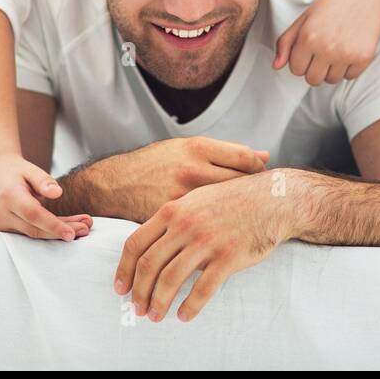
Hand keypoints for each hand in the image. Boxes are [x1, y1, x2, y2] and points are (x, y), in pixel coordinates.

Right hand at [0, 153, 91, 239]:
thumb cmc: (15, 170)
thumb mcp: (30, 169)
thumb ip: (44, 180)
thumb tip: (58, 193)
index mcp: (8, 196)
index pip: (33, 214)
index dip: (53, 225)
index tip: (72, 233)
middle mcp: (0, 213)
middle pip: (34, 228)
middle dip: (60, 231)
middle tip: (86, 229)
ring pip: (33, 233)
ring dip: (57, 232)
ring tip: (82, 227)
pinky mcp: (2, 229)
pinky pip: (28, 232)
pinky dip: (47, 230)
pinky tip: (66, 227)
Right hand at [89, 136, 269, 223]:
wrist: (115, 184)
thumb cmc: (155, 163)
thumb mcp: (187, 147)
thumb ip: (225, 152)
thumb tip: (264, 156)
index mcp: (197, 149)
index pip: (245, 158)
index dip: (259, 170)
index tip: (264, 178)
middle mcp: (192, 170)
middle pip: (239, 184)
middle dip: (252, 194)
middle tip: (258, 201)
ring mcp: (183, 196)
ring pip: (225, 209)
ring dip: (238, 214)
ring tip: (244, 217)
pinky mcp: (174, 220)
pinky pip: (204, 228)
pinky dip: (217, 230)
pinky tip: (223, 231)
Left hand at [113, 171, 291, 321]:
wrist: (272, 199)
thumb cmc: (233, 200)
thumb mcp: (196, 199)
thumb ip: (172, 219)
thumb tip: (152, 247)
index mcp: (173, 211)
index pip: (135, 243)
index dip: (124, 270)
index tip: (120, 288)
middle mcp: (185, 225)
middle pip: (149, 265)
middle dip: (139, 292)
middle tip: (137, 308)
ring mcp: (206, 241)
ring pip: (171, 279)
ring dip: (159, 303)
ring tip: (156, 316)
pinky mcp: (228, 257)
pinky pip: (202, 289)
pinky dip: (190, 306)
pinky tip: (185, 315)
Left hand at [273, 0, 379, 84]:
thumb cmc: (333, 5)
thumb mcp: (304, 18)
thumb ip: (286, 42)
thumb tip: (276, 66)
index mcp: (308, 37)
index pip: (296, 69)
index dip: (301, 61)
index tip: (310, 49)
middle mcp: (326, 48)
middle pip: (313, 80)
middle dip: (315, 69)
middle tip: (323, 51)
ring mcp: (346, 54)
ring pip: (331, 80)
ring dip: (332, 69)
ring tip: (337, 48)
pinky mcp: (363, 58)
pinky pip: (350, 77)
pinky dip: (349, 67)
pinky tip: (350, 48)